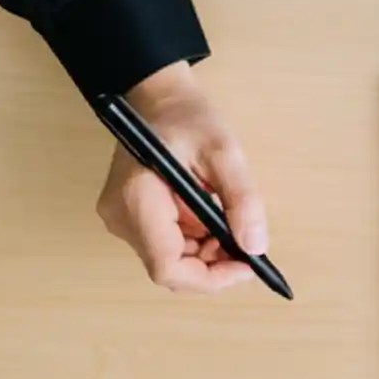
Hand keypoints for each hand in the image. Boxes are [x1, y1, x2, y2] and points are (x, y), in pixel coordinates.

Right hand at [95, 62, 267, 293]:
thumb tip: (255, 246)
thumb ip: (242, 201)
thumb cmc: (188, 119)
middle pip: (171, 269)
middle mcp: (122, 217)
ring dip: (209, 254)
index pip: (168, 267)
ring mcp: (124, 219)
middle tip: (245, 242)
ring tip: (230, 223)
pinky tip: (213, 220)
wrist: (160, 99)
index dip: (211, 278)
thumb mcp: (225, 153)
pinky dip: (198, 243)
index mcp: (138, 200)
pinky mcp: (132, 218)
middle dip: (214, 265)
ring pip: (172, 261)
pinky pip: (168, 246)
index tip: (247, 265)